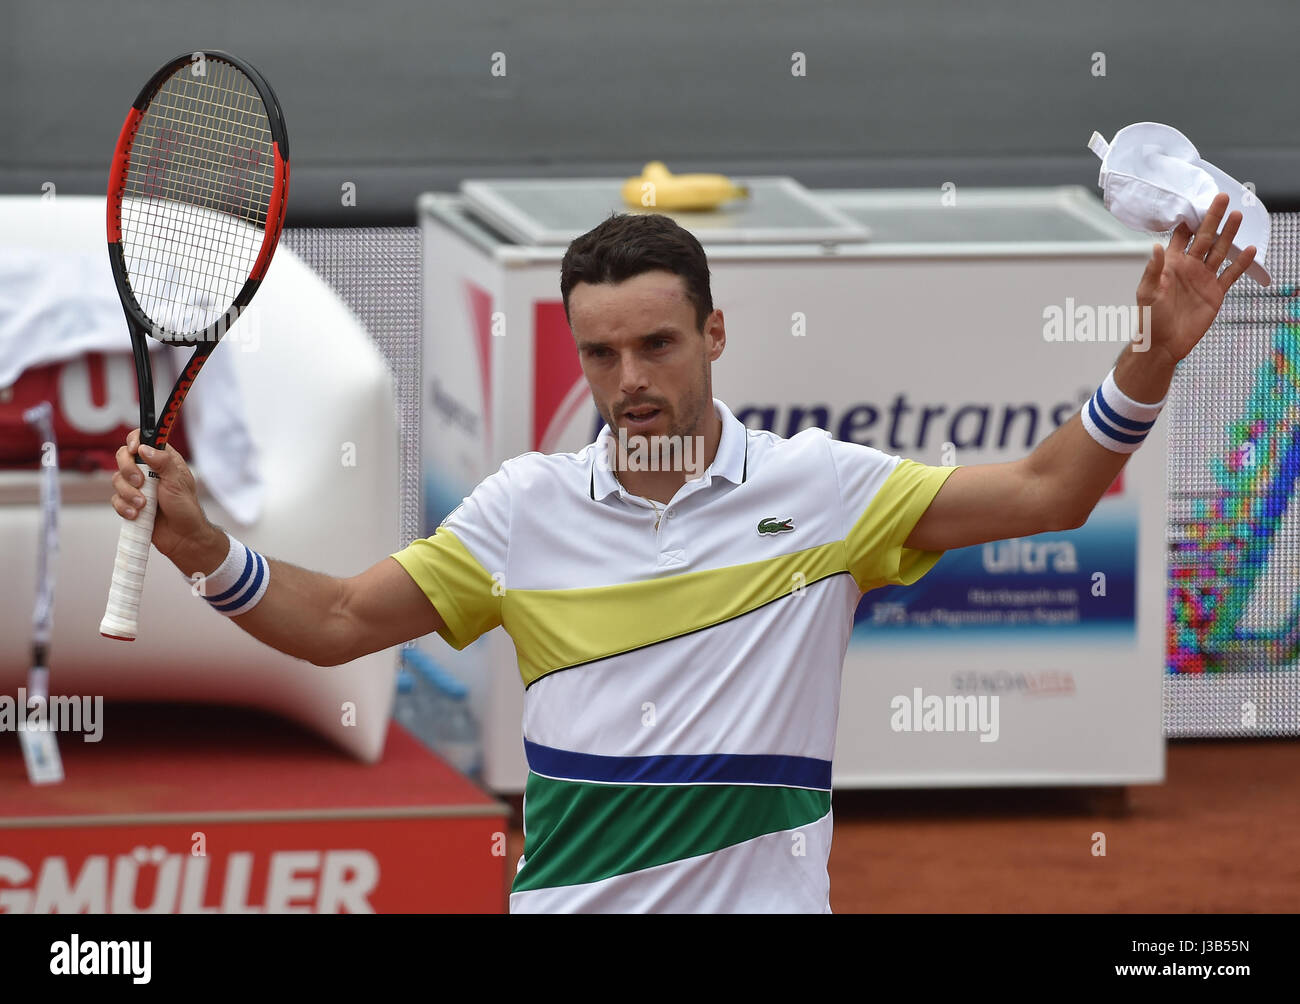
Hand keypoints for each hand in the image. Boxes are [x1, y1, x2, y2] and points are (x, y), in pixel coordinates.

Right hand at [111, 430, 224, 572]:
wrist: (183, 537)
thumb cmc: (185, 508)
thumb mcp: (177, 482)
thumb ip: (163, 463)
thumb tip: (144, 448)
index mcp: (163, 460)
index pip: (142, 439)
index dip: (134, 440)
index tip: (134, 449)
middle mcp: (148, 470)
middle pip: (122, 457)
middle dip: (128, 470)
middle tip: (140, 483)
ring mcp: (137, 486)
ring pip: (117, 479)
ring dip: (128, 493)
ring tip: (144, 505)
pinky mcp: (129, 502)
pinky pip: (116, 499)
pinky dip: (124, 507)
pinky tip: (136, 515)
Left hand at [1136, 192, 1257, 365]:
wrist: (1163, 344)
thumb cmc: (1149, 319)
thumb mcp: (1147, 293)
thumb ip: (1152, 270)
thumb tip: (1155, 247)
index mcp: (1170, 264)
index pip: (1180, 237)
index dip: (1187, 220)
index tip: (1195, 202)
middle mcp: (1189, 267)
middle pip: (1204, 238)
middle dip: (1212, 218)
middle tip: (1221, 198)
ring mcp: (1203, 279)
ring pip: (1219, 251)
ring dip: (1229, 234)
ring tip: (1237, 216)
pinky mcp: (1215, 292)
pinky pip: (1231, 274)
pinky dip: (1241, 263)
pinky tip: (1250, 250)